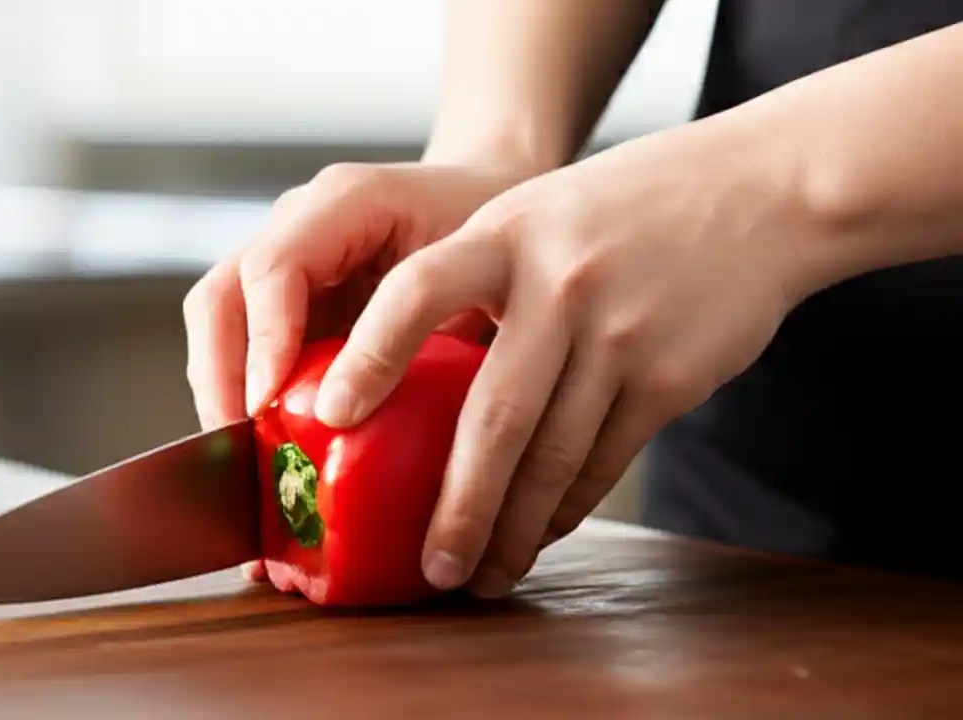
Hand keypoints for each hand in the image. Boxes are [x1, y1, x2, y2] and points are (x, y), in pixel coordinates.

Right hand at [183, 162, 526, 580]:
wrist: (496, 212)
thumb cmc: (495, 236)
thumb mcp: (481, 277)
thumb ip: (428, 325)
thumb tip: (373, 411)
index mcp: (347, 201)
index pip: (273, 267)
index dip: (264, 340)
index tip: (267, 404)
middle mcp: (300, 226)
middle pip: (219, 297)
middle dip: (218, 377)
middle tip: (240, 446)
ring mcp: (285, 264)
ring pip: (218, 325)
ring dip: (223, 394)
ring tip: (248, 459)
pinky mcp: (285, 304)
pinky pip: (241, 349)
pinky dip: (245, 399)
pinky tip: (268, 449)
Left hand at [312, 118, 811, 597]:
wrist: (759, 191)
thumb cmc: (622, 210)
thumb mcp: (534, 214)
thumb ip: (474, 279)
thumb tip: (403, 379)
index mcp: (506, 234)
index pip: (418, 290)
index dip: (371, 354)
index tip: (332, 415)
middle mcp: (560, 284)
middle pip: (496, 416)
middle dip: (457, 505)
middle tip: (431, 566)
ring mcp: (621, 332)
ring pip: (555, 456)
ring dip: (514, 528)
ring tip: (482, 574)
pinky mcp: (672, 376)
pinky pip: (606, 460)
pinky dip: (568, 507)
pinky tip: (541, 534)